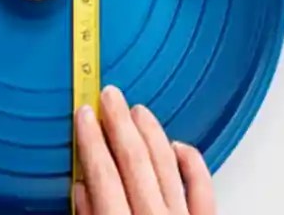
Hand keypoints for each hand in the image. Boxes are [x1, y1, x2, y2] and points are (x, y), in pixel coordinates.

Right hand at [72, 85, 214, 214]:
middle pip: (135, 160)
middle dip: (119, 122)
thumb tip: (82, 188)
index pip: (103, 173)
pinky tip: (179, 146)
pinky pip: (202, 186)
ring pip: (167, 164)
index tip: (85, 113)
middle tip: (110, 95)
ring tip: (138, 110)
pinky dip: (191, 162)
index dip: (91, 139)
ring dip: (151, 133)